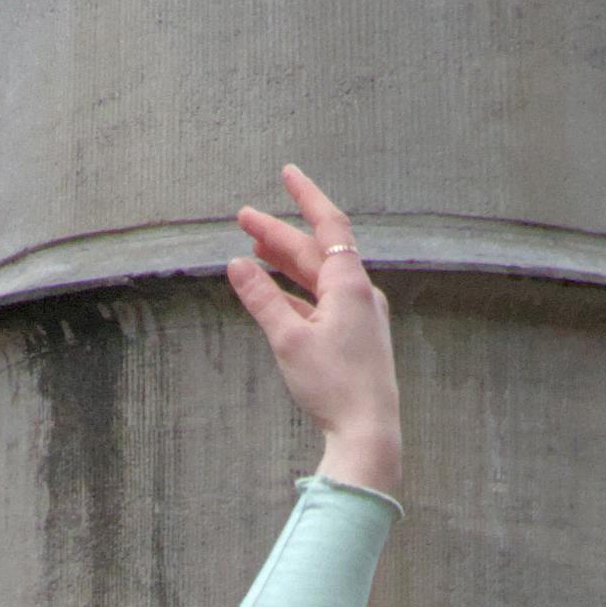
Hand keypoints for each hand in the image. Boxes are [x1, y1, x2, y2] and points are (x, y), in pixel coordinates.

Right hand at [226, 163, 401, 497]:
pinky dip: (297, 294)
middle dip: (279, 235)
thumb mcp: (288, 340)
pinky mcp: (357, 340)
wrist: (368, 433)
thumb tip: (236, 266)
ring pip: (319, 279)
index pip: (328, 225)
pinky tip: (275, 295)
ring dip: (287, 263)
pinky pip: (323, 305)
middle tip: (243, 219)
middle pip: (317, 253)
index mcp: (349, 285)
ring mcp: (361, 317)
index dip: (306, 197)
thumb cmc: (333, 387)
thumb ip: (261, 300)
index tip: (286, 173)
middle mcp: (361, 294)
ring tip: (254, 250)